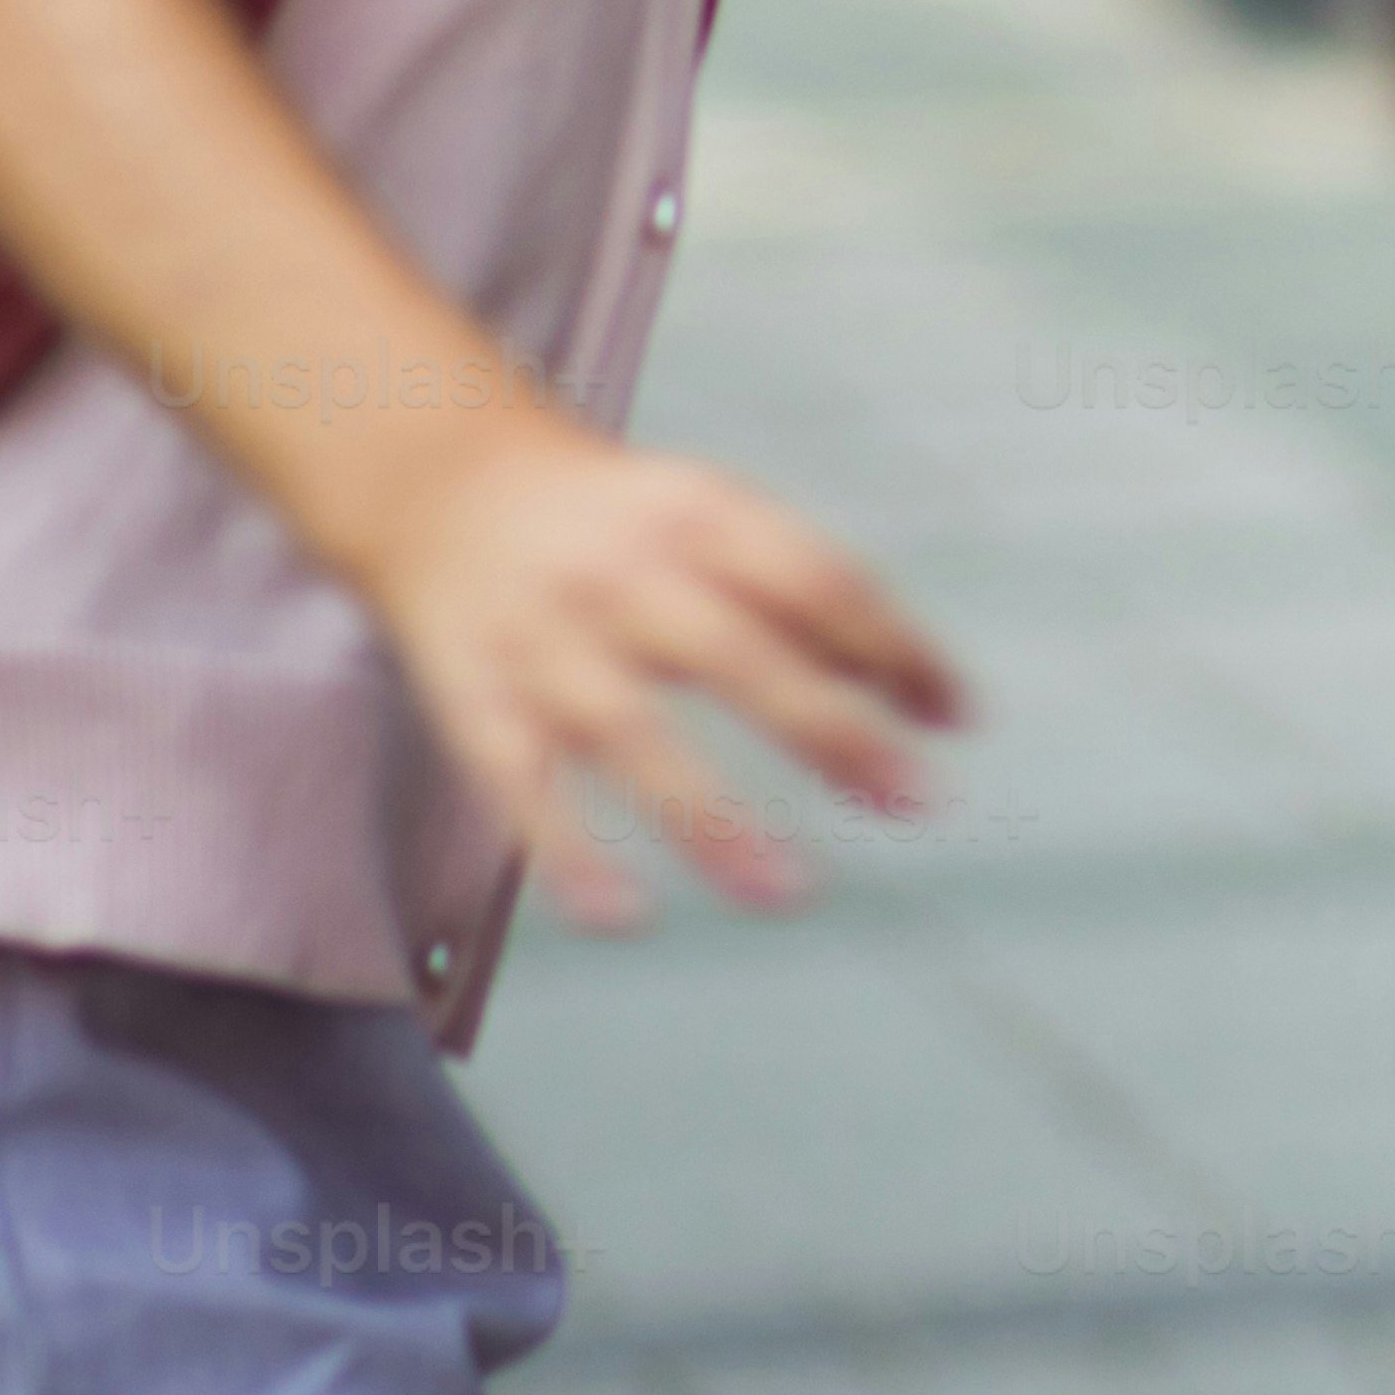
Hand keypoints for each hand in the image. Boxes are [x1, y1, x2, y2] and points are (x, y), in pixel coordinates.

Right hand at [340, 420, 965, 929]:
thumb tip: (913, 690)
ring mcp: (544, 639)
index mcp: (699, 515)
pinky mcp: (476, 700)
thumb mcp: (712, 518)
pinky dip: (567, 852)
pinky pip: (520, 784)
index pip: (817, 578)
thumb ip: (805, 594)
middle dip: (829, 731)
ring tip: (785, 892)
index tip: (954, 719)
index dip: (896, 646)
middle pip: (734, 654)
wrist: (440, 479)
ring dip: (707, 817)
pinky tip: (621, 916)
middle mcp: (622, 573)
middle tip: (911, 799)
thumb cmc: (613, 521)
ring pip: (628, 731)